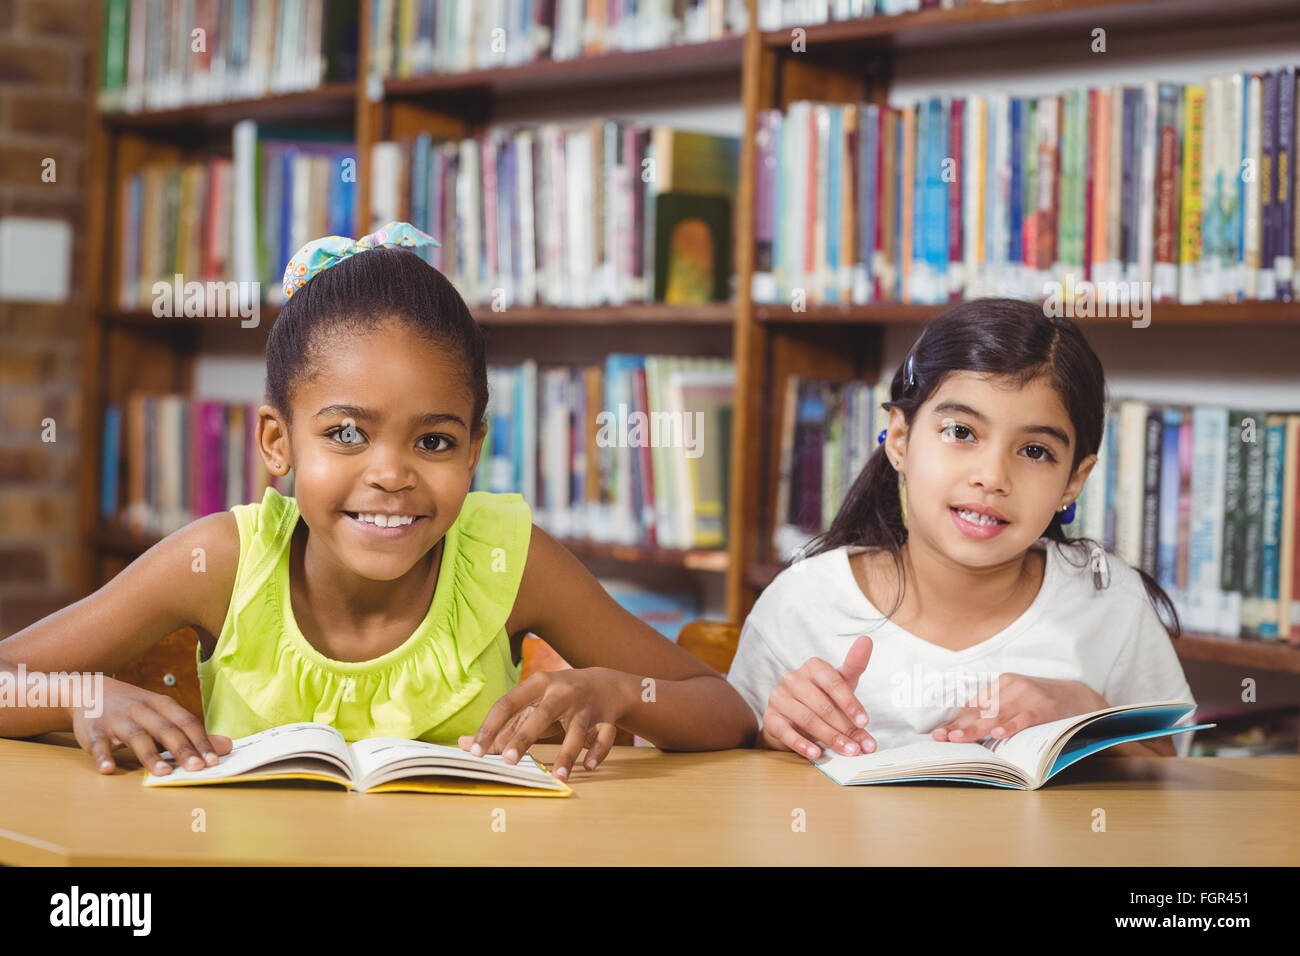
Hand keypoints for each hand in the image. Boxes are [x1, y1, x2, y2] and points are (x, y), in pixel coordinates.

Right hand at [70, 676, 231, 774]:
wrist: (90, 690)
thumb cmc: (135, 708)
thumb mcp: (164, 714)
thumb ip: (192, 733)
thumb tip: (227, 747)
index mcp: (162, 705)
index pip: (187, 722)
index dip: (201, 741)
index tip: (214, 761)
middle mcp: (142, 710)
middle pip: (165, 730)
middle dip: (182, 749)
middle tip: (197, 768)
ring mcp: (117, 720)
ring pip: (136, 737)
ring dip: (150, 755)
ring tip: (163, 773)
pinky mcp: (94, 731)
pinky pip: (98, 744)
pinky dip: (103, 756)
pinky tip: (108, 769)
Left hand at [458, 667, 630, 781]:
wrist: (606, 684)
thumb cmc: (558, 698)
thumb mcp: (531, 703)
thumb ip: (502, 726)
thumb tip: (464, 745)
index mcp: (538, 684)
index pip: (508, 703)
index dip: (491, 726)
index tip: (476, 751)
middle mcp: (562, 692)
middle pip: (542, 714)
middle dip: (525, 737)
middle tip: (509, 761)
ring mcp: (586, 706)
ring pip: (577, 730)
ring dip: (567, 753)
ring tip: (557, 776)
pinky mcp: (606, 719)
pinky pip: (604, 736)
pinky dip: (597, 751)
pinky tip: (588, 767)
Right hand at [760, 635, 875, 758]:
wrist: (794, 716)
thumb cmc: (823, 696)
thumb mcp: (841, 682)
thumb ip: (855, 664)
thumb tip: (867, 640)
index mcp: (812, 666)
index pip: (833, 683)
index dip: (850, 703)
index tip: (865, 722)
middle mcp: (792, 678)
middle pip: (821, 705)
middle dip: (843, 728)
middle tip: (859, 746)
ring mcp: (778, 697)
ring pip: (806, 718)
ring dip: (828, 738)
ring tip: (846, 751)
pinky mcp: (770, 717)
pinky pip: (785, 731)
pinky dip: (801, 744)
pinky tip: (816, 754)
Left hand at [932, 674, 1104, 742]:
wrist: (1080, 697)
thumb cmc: (1042, 703)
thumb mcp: (1016, 701)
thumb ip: (994, 712)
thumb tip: (964, 729)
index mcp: (1001, 684)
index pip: (973, 705)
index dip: (956, 720)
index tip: (940, 733)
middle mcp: (1010, 686)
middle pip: (980, 710)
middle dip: (960, 726)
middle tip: (943, 738)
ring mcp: (1027, 696)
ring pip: (997, 715)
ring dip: (976, 729)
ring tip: (959, 739)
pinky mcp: (1043, 707)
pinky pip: (1023, 718)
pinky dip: (1011, 726)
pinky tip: (998, 734)